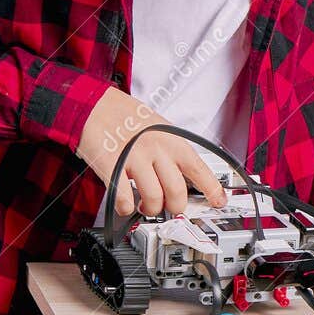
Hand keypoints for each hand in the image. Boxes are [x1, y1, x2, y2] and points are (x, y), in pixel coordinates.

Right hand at [77, 87, 225, 217]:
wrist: (95, 105)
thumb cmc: (126, 116)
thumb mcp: (160, 127)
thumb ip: (172, 150)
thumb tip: (185, 175)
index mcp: (172, 140)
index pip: (199, 168)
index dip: (212, 189)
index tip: (219, 201)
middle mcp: (157, 149)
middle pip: (177, 191)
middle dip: (175, 207)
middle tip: (169, 207)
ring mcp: (134, 158)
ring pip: (153, 198)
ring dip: (150, 209)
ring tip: (145, 206)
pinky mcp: (112, 166)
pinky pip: (124, 198)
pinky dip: (125, 208)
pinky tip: (125, 203)